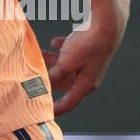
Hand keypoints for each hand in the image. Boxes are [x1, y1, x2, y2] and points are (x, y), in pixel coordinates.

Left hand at [42, 0, 128, 115]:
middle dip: (49, 78)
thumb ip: (54, 75)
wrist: (105, 25)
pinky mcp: (87, 49)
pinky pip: (70, 51)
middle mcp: (88, 76)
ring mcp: (88, 62)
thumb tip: (43, 83)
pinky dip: (61, 48)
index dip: (56, 108)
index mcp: (85, 84)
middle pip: (64, 82)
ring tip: (37, 55)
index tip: (44, 113)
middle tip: (33, 77)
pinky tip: (53, 43)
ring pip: (65, 65)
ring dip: (51, 61)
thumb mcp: (66, 63)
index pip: (68, 102)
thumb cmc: (88, 46)